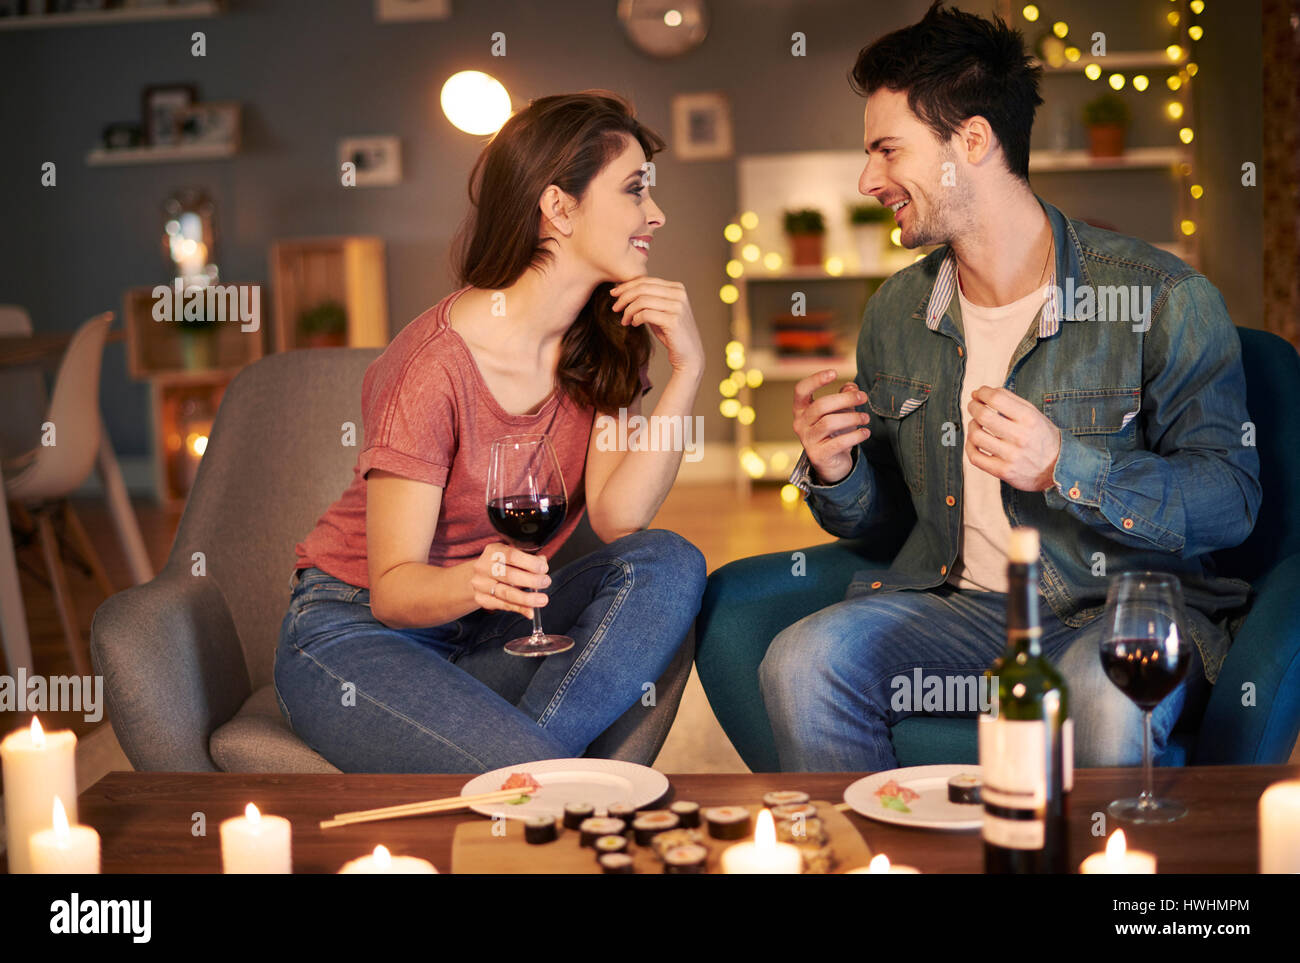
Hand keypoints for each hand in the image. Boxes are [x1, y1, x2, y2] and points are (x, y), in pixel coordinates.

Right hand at [469, 543, 550, 617]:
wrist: (478, 576)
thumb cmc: (501, 564)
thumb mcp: (512, 555)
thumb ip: (528, 558)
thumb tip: (542, 563)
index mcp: (493, 551)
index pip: (512, 556)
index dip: (530, 563)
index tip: (544, 568)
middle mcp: (483, 567)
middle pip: (510, 575)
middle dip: (532, 580)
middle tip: (546, 582)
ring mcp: (481, 584)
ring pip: (506, 593)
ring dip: (527, 598)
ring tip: (542, 600)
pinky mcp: (482, 599)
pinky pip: (503, 605)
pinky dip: (519, 609)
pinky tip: (530, 611)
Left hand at [608, 278, 703, 378]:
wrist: (689, 355)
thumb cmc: (672, 333)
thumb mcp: (660, 311)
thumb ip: (649, 299)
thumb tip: (623, 289)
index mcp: (677, 288)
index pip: (646, 281)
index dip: (627, 286)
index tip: (614, 294)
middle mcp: (679, 295)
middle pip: (643, 288)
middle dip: (624, 297)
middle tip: (614, 308)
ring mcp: (677, 307)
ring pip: (642, 301)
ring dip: (628, 311)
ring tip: (624, 320)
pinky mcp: (673, 321)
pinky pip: (645, 314)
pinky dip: (635, 318)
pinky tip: (634, 324)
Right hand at [792, 369, 870, 484]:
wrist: (832, 464)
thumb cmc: (835, 433)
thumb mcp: (840, 412)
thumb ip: (844, 397)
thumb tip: (852, 387)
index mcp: (801, 410)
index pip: (801, 390)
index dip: (815, 380)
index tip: (834, 373)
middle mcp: (800, 424)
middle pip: (821, 405)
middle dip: (845, 399)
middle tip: (863, 397)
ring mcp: (807, 440)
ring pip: (829, 423)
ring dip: (852, 418)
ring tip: (866, 418)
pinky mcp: (818, 455)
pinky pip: (838, 442)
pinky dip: (855, 436)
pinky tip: (865, 432)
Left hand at [965, 385, 1060, 491]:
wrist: (1058, 468)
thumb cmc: (1041, 437)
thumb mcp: (1033, 414)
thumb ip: (1009, 400)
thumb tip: (979, 393)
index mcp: (1029, 419)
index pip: (996, 399)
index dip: (982, 393)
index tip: (979, 394)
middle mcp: (1020, 437)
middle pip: (983, 416)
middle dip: (973, 407)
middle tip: (974, 406)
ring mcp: (1011, 456)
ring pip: (976, 436)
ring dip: (971, 426)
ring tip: (976, 424)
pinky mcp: (1003, 471)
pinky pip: (975, 457)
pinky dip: (970, 447)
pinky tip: (975, 442)